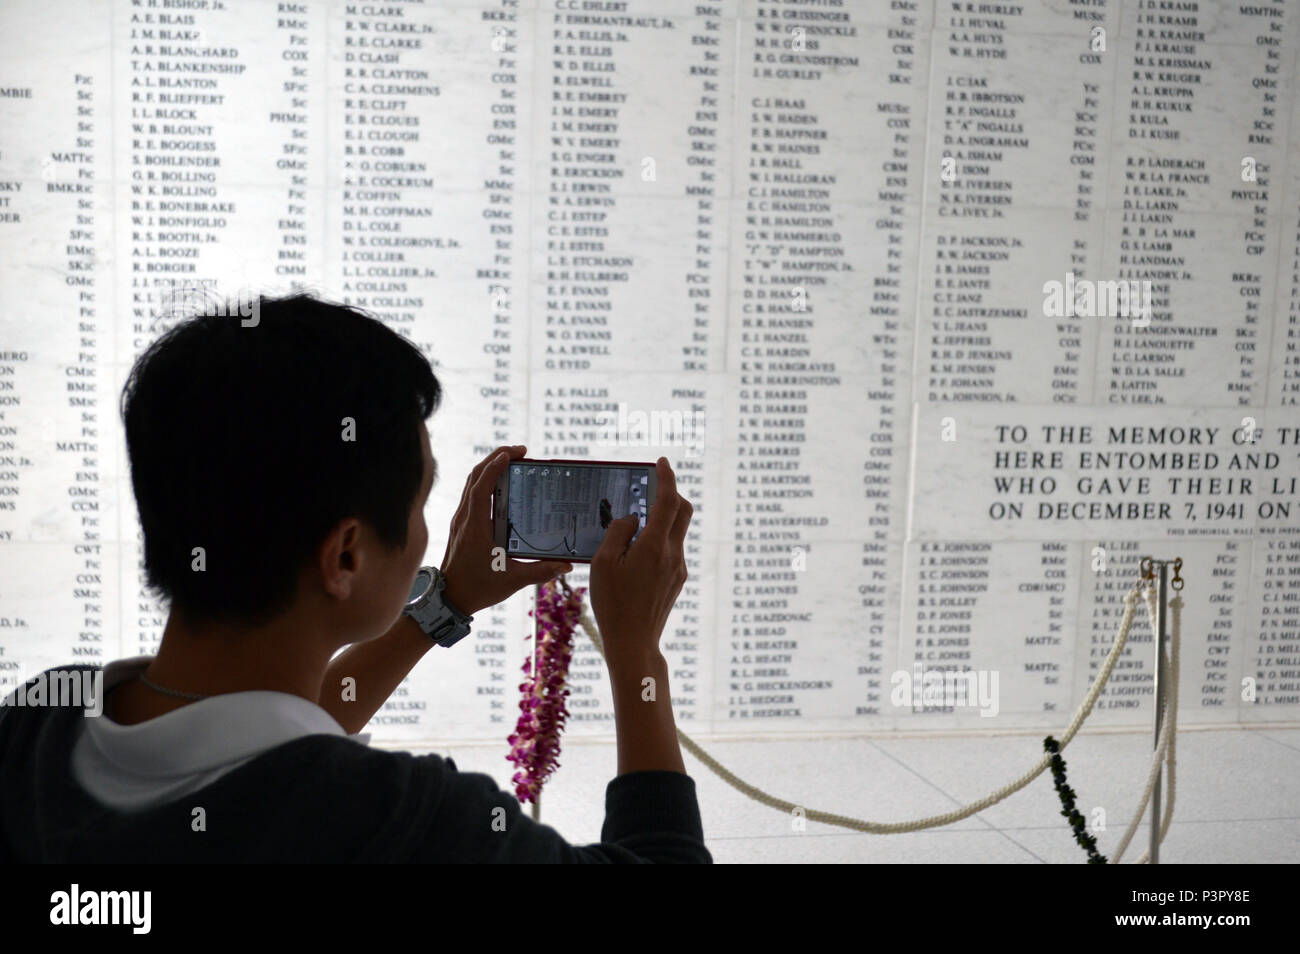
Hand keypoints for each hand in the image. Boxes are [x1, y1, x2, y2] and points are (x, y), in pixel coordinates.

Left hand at [439, 445, 572, 615]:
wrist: (450, 599)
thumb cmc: (478, 588)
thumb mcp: (512, 580)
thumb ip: (541, 571)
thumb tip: (567, 565)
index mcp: (475, 527)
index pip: (481, 487)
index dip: (495, 467)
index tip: (514, 454)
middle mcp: (465, 518)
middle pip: (475, 476)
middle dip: (496, 458)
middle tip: (521, 451)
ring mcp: (462, 519)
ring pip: (472, 482)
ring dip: (490, 467)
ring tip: (514, 460)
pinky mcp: (463, 524)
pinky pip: (473, 493)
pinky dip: (487, 481)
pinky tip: (504, 484)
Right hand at [589, 457, 691, 666]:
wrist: (634, 642)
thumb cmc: (613, 604)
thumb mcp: (603, 563)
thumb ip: (618, 533)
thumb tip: (632, 519)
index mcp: (654, 546)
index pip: (669, 501)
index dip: (667, 477)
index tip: (662, 462)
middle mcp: (673, 554)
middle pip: (683, 511)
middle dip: (671, 492)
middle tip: (652, 485)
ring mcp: (678, 568)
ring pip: (678, 531)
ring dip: (663, 518)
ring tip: (637, 522)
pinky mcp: (677, 580)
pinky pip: (672, 549)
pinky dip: (660, 539)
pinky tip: (638, 550)